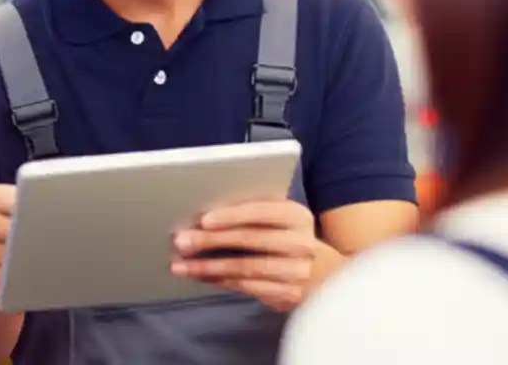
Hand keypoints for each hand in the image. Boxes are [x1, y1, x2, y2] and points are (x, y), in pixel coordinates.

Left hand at [170, 199, 325, 311]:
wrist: (325, 274)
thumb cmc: (287, 238)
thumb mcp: (280, 219)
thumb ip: (251, 214)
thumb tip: (203, 216)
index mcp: (297, 216)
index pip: (262, 212)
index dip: (232, 215)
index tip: (204, 219)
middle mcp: (301, 243)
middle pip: (250, 240)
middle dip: (211, 241)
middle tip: (181, 241)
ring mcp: (297, 272)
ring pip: (246, 268)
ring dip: (209, 267)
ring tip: (182, 265)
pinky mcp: (288, 295)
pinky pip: (248, 287)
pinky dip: (220, 281)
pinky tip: (200, 276)